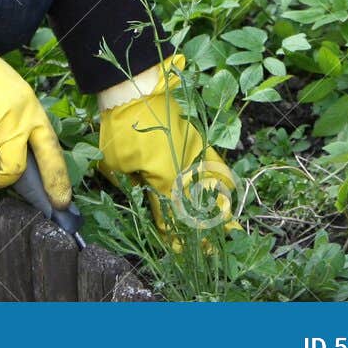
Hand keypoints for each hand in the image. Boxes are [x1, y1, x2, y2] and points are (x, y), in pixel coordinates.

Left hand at [97, 53, 239, 236]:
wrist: (135, 92)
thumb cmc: (120, 129)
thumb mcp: (115, 165)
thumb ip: (131, 186)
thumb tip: (142, 197)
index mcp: (164, 182)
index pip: (169, 218)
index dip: (174, 238)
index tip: (180, 253)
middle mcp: (184, 172)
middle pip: (196, 209)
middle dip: (204, 235)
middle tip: (214, 255)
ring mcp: (195, 155)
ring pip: (213, 189)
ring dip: (221, 212)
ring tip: (232, 232)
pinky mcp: (198, 140)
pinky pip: (215, 164)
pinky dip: (223, 180)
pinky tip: (229, 192)